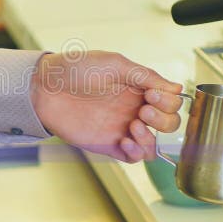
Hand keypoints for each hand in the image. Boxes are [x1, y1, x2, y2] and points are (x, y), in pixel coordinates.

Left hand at [30, 51, 183, 162]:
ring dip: (151, 137)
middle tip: (143, 111)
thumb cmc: (75, 69)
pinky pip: (134, 158)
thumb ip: (146, 75)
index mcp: (138, 88)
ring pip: (154, 144)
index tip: (151, 94)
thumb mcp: (115, 63)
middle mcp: (134, 108)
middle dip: (164, 119)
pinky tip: (124, 140)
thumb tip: (176, 87)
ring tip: (133, 126)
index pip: (171, 101)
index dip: (168, 101)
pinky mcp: (109, 144)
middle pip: (169, 124)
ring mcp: (122, 128)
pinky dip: (137, 152)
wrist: (46, 87)